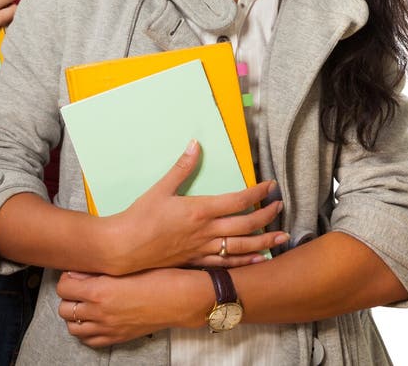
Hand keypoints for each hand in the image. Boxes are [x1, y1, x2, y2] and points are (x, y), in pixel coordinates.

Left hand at [57, 268, 209, 347]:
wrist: (181, 299)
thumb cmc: (159, 277)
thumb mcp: (128, 266)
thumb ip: (99, 270)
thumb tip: (80, 270)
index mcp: (101, 291)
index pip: (64, 287)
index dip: (67, 277)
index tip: (75, 272)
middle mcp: (100, 312)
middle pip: (64, 309)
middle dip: (68, 296)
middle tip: (78, 286)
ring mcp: (108, 328)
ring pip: (73, 327)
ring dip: (75, 314)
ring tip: (85, 302)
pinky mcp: (117, 338)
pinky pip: (89, 341)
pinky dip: (86, 330)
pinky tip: (94, 318)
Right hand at [104, 140, 286, 273]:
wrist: (125, 248)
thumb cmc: (141, 216)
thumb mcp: (161, 188)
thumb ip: (182, 167)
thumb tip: (195, 144)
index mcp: (200, 210)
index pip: (238, 201)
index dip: (257, 193)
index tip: (270, 185)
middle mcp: (206, 231)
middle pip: (245, 224)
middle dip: (267, 214)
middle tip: (280, 205)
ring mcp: (203, 249)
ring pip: (241, 247)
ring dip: (264, 241)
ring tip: (282, 237)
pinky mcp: (196, 262)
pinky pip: (226, 263)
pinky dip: (245, 261)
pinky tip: (257, 260)